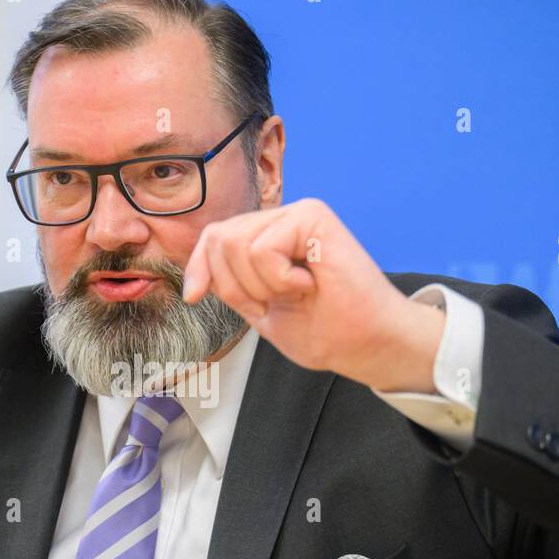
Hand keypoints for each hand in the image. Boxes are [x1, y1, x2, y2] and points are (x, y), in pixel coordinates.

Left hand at [181, 198, 444, 392]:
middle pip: (219, 239)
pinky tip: (309, 284)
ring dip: (260, 286)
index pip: (215, 237)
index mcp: (270, 237)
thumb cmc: (324, 331)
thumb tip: (192, 280)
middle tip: (275, 303)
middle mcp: (283, 219)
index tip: (195, 296)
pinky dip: (278, 279)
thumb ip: (230, 284)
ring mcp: (298, 214)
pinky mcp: (313, 215)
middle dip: (235, 286)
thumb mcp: (259, 308)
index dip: (198, 266)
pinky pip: (262, 249)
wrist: (366, 343)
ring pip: (236, 244)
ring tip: (297, 293)